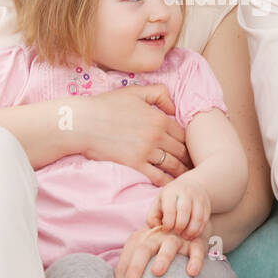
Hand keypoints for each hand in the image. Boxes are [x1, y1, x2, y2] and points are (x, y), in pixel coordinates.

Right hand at [78, 85, 192, 185]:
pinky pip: (157, 176)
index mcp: (159, 118)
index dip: (189, 142)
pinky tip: (170, 185)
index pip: (183, 133)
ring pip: (172, 164)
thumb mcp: (135, 91)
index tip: (192, 149)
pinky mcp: (134, 164)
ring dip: (181, 171)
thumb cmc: (107, 105)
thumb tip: (174, 107)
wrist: (83, 122)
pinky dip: (166, 181)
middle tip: (194, 165)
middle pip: (181, 150)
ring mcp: (146, 151)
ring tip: (187, 177)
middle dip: (188, 158)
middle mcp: (156, 135)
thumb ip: (159, 94)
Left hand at [114, 223, 208, 277]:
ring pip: (169, 246)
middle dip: (135, 269)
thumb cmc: (157, 254)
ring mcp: (177, 238)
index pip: (127, 259)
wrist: (186, 230)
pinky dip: (194, 260)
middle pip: (143, 250)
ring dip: (163, 258)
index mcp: (140, 240)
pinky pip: (196, 250)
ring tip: (156, 272)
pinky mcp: (196, 242)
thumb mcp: (142, 260)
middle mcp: (157, 237)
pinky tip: (191, 272)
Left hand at [147, 174, 211, 239]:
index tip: (166, 229)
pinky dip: (199, 230)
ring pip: (197, 217)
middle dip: (180, 226)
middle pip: (184, 211)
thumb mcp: (158, 204)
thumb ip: (152, 217)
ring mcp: (198, 198)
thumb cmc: (170, 200)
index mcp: (171, 192)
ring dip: (191, 231)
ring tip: (185, 236)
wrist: (191, 186)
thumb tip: (156, 228)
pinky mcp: (207, 205)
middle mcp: (186, 193)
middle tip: (176, 233)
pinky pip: (205, 220)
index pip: (170, 209)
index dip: (168, 223)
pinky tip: (192, 234)